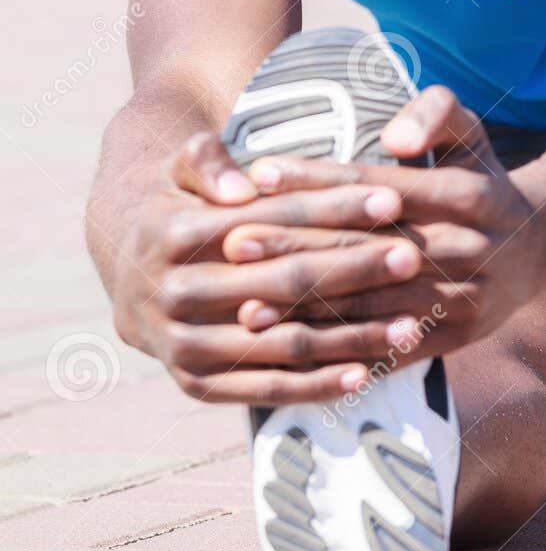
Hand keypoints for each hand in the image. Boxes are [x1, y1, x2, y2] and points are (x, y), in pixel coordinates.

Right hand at [110, 128, 427, 403]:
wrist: (126, 268)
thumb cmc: (179, 203)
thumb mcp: (180, 165)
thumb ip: (208, 160)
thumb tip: (245, 184)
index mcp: (175, 234)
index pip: (273, 220)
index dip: (335, 209)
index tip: (392, 201)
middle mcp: (176, 294)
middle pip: (286, 282)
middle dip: (356, 269)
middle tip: (414, 257)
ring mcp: (183, 345)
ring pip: (283, 342)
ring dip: (351, 337)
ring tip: (410, 323)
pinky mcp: (195, 383)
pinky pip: (266, 390)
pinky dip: (317, 385)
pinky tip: (367, 373)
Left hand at [219, 87, 545, 365]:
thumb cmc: (486, 178)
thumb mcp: (471, 131)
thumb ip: (435, 114)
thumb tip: (395, 140)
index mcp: (464, 195)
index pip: (374, 186)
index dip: (316, 180)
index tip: (259, 175)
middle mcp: (466, 248)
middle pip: (366, 247)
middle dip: (295, 245)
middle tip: (232, 241)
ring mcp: (465, 298)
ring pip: (375, 304)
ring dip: (309, 308)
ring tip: (247, 305)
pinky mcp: (461, 337)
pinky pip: (395, 348)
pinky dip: (346, 352)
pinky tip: (296, 352)